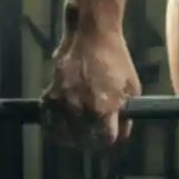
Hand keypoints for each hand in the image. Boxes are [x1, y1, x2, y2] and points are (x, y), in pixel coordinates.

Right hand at [40, 29, 140, 149]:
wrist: (92, 36)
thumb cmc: (116, 60)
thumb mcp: (132, 87)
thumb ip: (126, 113)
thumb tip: (122, 133)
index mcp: (106, 107)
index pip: (106, 139)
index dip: (109, 142)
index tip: (108, 140)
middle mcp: (83, 107)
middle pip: (84, 140)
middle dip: (90, 143)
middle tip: (92, 142)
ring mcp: (65, 101)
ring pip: (63, 133)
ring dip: (70, 139)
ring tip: (75, 140)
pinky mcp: (51, 92)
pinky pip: (47, 119)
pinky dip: (51, 127)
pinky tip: (57, 130)